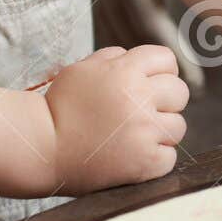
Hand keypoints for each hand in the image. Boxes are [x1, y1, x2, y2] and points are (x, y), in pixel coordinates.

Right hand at [43, 44, 188, 190]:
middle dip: (164, 101)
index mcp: (125, 71)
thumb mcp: (82, 70)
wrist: (42, 149)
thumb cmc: (60, 108)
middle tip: (142, 113)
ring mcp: (144, 132)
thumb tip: (139, 58)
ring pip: (178, 126)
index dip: (160, 71)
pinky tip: (133, 155)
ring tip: (134, 136)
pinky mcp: (145, 162)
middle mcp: (139, 98)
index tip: (148, 85)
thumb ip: (113, 58)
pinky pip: (170, 157)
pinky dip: (155, 158)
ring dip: (160, 131)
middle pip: (180, 92)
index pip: (167, 60)